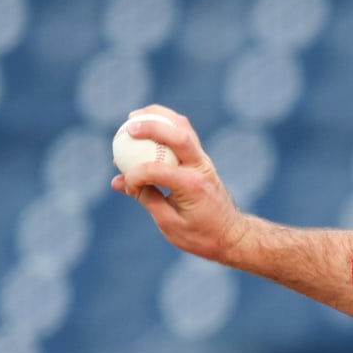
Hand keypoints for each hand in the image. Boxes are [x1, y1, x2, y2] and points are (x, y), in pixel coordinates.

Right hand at [110, 105, 249, 262]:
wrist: (231, 234)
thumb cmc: (202, 235)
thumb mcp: (170, 224)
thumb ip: (147, 199)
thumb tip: (121, 182)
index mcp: (192, 187)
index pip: (157, 170)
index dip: (135, 175)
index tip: (125, 184)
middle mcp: (201, 168)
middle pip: (179, 134)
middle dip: (152, 126)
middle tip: (128, 127)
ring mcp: (203, 161)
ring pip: (183, 128)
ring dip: (159, 117)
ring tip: (133, 117)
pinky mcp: (201, 160)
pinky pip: (183, 135)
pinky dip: (165, 127)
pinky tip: (146, 125)